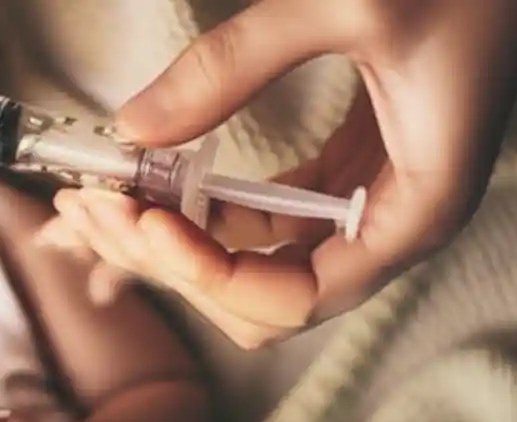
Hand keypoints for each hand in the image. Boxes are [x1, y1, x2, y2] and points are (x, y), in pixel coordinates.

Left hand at [41, 0, 516, 347]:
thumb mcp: (348, 2)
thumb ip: (235, 63)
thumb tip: (134, 126)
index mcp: (415, 212)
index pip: (295, 297)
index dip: (210, 274)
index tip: (147, 220)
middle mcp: (393, 225)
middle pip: (264, 296)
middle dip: (178, 264)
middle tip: (101, 208)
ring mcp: (369, 202)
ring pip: (258, 263)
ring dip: (183, 241)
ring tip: (110, 195)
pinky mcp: (349, 171)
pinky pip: (268, 218)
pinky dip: (210, 208)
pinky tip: (160, 177)